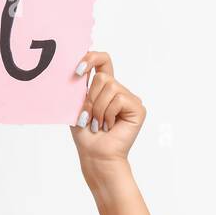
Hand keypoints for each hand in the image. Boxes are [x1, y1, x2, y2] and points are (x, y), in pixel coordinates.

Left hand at [69, 51, 144, 168]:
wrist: (96, 156)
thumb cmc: (86, 135)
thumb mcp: (77, 107)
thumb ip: (80, 87)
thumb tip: (78, 68)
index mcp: (104, 88)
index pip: (102, 61)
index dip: (91, 58)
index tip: (78, 70)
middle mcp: (119, 90)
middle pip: (103, 76)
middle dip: (90, 99)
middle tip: (89, 118)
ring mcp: (130, 98)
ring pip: (110, 87)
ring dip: (98, 109)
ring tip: (98, 125)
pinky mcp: (138, 108)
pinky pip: (118, 99)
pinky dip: (108, 115)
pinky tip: (110, 127)